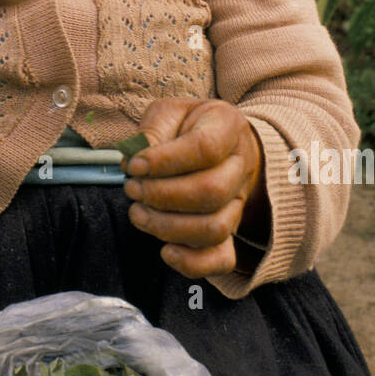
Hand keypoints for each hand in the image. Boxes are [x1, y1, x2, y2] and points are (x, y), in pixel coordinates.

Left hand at [121, 96, 268, 278]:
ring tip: (138, 213)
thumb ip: (153, 131)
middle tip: (133, 189)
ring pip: (214, 228)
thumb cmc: (186, 126)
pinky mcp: (230, 232)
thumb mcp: (168, 113)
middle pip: (211, 192)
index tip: (134, 166)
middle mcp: (240, 166)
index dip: (165, 161)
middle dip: (162, 195)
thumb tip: (135, 162)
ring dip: (168, 227)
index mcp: (227, 127)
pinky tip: (166, 252)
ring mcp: (238, 203)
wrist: (219, 143)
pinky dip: (193, 263)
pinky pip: (222, 259)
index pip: (205, 148)